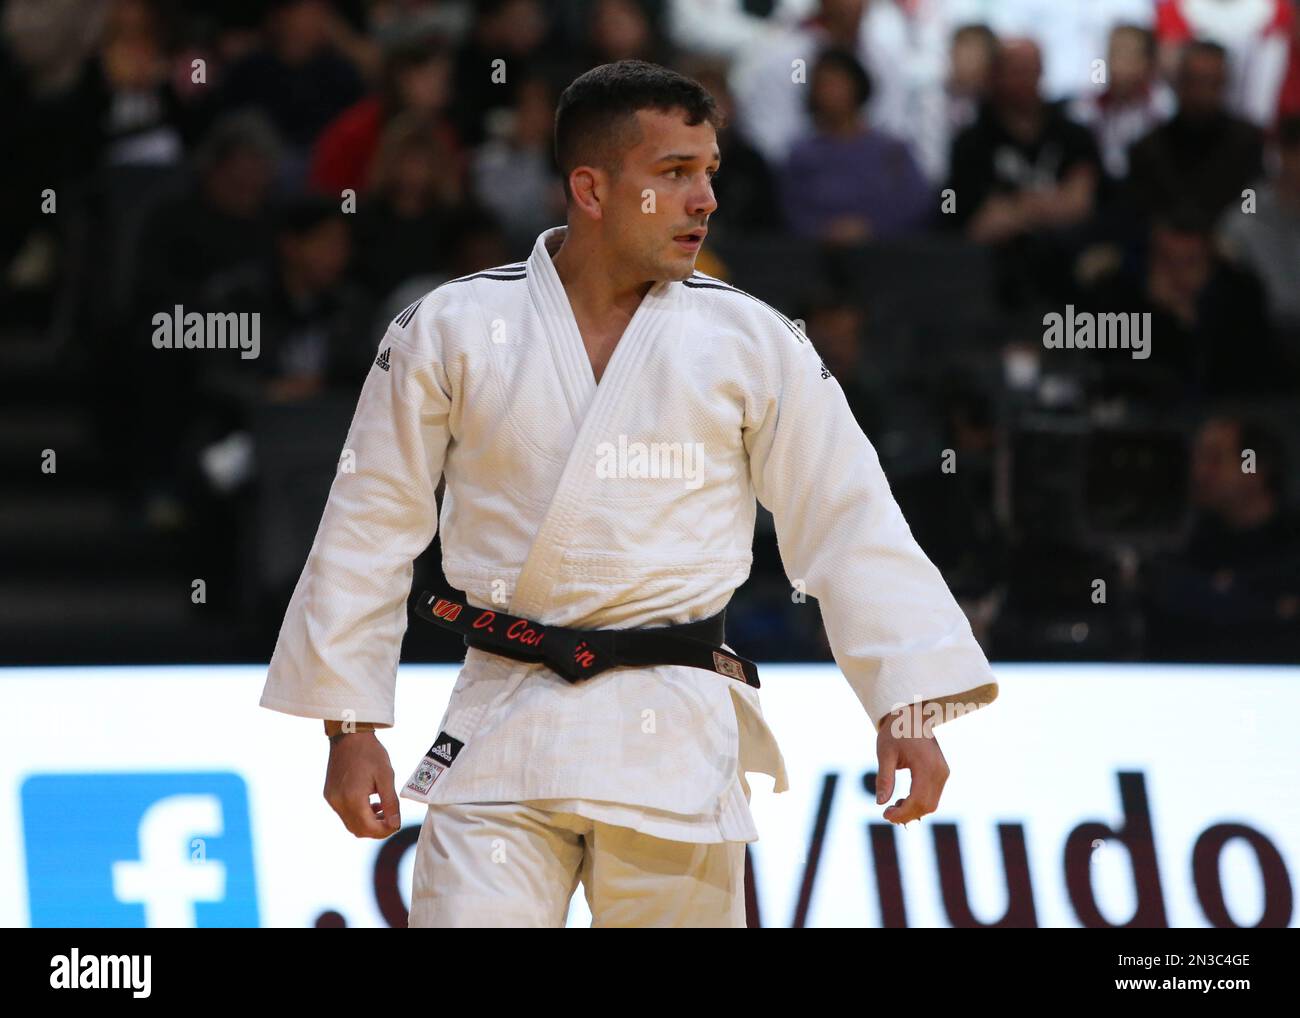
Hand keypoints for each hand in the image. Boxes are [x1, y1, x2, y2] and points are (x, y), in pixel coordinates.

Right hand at [323, 733, 402, 837]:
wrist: (349, 736)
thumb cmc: (370, 753)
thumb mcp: (386, 776)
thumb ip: (391, 803)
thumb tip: (395, 824)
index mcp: (353, 798)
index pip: (369, 828)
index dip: (385, 831)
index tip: (396, 824)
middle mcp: (339, 802)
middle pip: (359, 830)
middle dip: (377, 830)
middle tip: (391, 819)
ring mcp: (332, 799)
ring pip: (350, 824)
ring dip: (367, 823)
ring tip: (383, 810)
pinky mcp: (329, 795)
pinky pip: (344, 813)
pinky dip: (358, 814)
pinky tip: (371, 803)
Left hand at [874, 702, 950, 824]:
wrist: (911, 715)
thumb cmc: (896, 731)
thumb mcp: (885, 753)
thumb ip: (884, 778)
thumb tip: (880, 803)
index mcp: (926, 765)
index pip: (918, 800)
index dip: (902, 813)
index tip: (885, 814)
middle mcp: (940, 771)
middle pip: (927, 806)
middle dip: (907, 815)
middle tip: (887, 814)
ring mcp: (943, 773)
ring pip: (932, 804)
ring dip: (913, 810)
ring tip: (893, 806)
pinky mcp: (942, 773)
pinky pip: (933, 796)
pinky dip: (919, 803)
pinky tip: (903, 800)